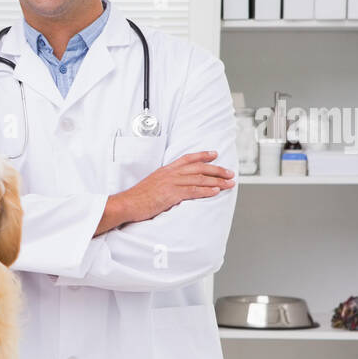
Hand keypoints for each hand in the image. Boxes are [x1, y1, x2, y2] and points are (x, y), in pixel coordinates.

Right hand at [116, 151, 234, 224]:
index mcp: (165, 171)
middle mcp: (170, 174)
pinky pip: (193, 191)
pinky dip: (206, 191)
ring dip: (217, 181)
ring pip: (199, 179)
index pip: (187, 159)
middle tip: (230, 173)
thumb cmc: (137, 198)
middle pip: (199, 168)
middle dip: (217, 170)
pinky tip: (215, 191)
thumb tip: (174, 189)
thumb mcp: (152, 185)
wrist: (127, 204)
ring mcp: (171, 183)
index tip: (214, 154)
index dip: (203, 155)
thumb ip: (165, 184)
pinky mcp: (171, 194)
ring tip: (229, 183)